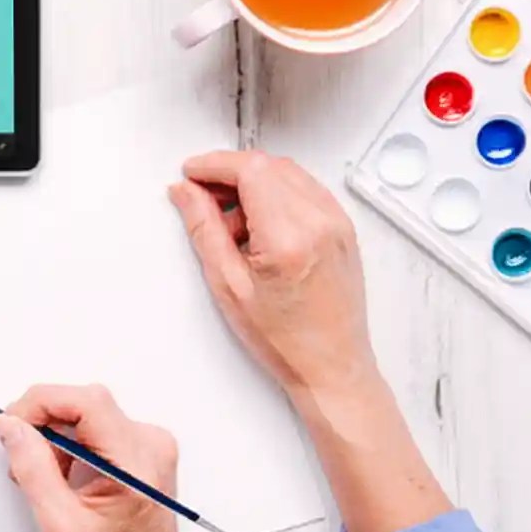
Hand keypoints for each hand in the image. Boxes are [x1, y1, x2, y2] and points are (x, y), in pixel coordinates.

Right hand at [0, 385, 193, 531]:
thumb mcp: (61, 523)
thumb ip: (33, 469)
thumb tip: (12, 427)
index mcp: (136, 460)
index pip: (86, 401)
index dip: (42, 402)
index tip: (15, 421)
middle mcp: (149, 443)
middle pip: (84, 402)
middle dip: (44, 423)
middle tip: (24, 453)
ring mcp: (149, 442)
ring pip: (87, 412)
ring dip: (58, 436)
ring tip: (50, 475)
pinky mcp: (142, 445)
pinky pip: (97, 425)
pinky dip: (73, 443)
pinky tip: (68, 473)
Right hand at [168, 151, 376, 399]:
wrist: (331, 366)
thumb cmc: (285, 339)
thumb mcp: (228, 285)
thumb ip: (205, 229)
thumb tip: (187, 193)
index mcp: (290, 236)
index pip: (250, 170)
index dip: (215, 165)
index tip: (192, 173)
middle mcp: (321, 221)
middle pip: (268, 166)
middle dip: (230, 172)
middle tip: (202, 196)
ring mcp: (338, 222)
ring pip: (287, 173)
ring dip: (253, 182)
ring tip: (230, 221)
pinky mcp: (344, 228)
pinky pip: (305, 189)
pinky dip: (276, 193)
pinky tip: (258, 224)